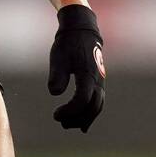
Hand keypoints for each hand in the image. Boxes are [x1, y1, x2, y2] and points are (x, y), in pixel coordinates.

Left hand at [48, 4, 104, 132]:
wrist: (82, 31)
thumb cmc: (68, 44)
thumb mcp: (58, 57)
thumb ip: (57, 75)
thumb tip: (55, 93)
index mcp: (88, 75)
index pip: (82, 100)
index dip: (69, 111)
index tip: (56, 114)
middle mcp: (97, 80)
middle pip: (92, 107)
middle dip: (77, 118)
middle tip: (61, 123)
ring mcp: (100, 81)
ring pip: (97, 106)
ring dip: (84, 118)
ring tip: (69, 125)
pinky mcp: (98, 82)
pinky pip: (98, 101)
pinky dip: (90, 113)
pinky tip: (82, 123)